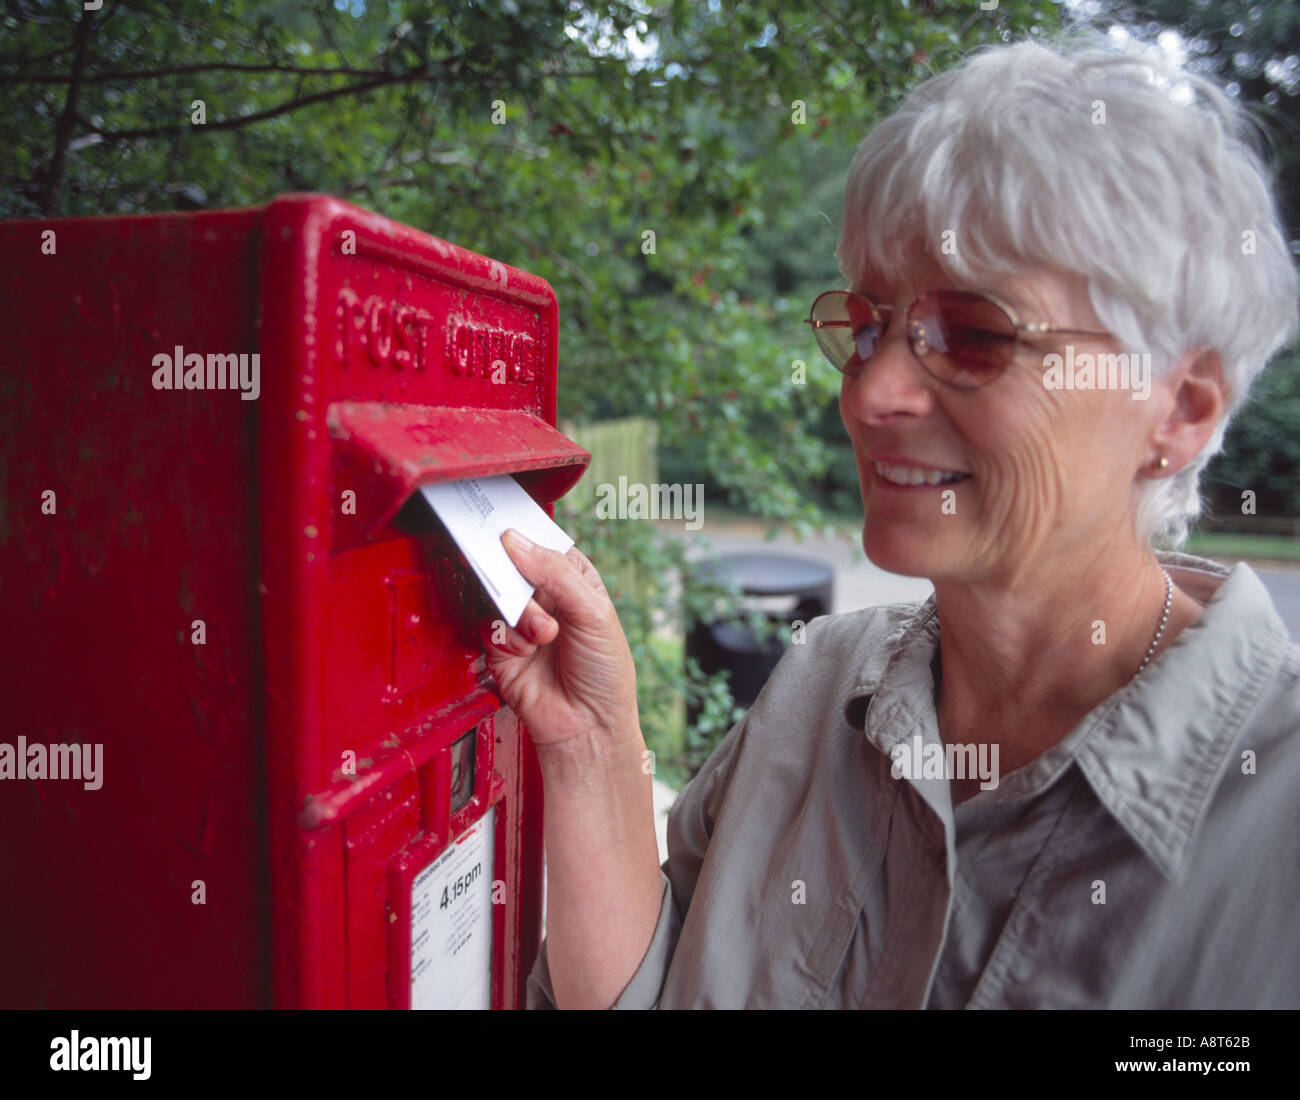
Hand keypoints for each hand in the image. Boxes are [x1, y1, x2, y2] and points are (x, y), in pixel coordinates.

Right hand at [479, 529, 639, 752]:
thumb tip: (515, 541)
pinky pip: (488, 625)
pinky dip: (506, 636)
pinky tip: (526, 650)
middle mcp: (545, 597)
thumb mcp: (593, 613)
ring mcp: (522, 622)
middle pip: (513, 566)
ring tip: (541, 632)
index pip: (543, 545)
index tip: (506, 531)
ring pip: (498, 594)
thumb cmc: (605, 672)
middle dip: (516, 576)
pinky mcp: (501, 647)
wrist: (588, 727)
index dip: (525, 537)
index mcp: (573, 579)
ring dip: (519, 613)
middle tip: (516, 580)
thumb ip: (555, 573)